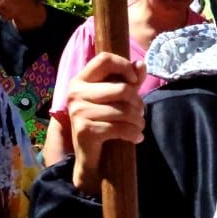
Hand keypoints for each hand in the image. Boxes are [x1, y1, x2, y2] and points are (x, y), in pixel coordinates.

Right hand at [67, 51, 145, 191]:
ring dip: (138, 121)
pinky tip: (137, 138)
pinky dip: (134, 134)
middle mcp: (75, 93)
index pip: (104, 59)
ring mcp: (78, 112)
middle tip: (140, 113)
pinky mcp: (85, 130)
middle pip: (121, 89)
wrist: (91, 157)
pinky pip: (120, 128)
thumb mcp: (117, 99)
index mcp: (80, 80)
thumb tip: (141, 64)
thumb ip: (129, 81)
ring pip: (123, 111)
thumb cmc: (105, 122)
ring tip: (139, 126)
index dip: (124, 66)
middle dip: (138, 103)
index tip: (134, 82)